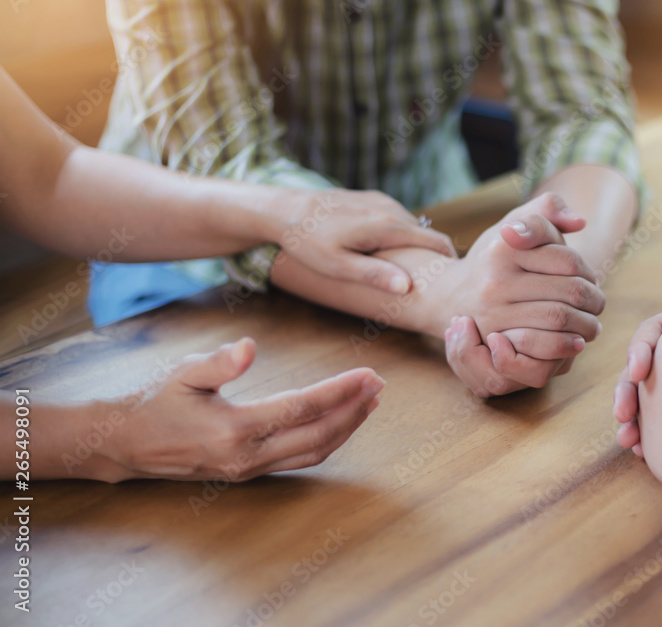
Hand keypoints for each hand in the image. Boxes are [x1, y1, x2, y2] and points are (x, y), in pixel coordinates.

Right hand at [98, 338, 383, 481]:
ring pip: (313, 453)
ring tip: (371, 402)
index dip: (339, 391)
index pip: (301, 409)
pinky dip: (327, 441)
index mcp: (233, 429)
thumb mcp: (181, 373)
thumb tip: (249, 347)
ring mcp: (249, 469)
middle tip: (379, 385)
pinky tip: (340, 423)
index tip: (367, 374)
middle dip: (354, 411)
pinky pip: (299, 460)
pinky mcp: (249, 472)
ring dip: (347, 428)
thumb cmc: (153, 400)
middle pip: (317, 436)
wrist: (124, 443)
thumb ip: (218, 363)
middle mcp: (247, 456)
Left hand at [276, 188, 455, 293]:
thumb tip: (408, 287)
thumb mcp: (338, 266)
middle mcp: (390, 209)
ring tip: (409, 272)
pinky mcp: (372, 198)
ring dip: (415, 247)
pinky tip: (386, 253)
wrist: (284, 209)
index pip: (435, 242)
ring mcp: (381, 201)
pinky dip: (400, 236)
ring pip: (411, 227)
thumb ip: (375, 275)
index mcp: (388, 226)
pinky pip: (396, 219)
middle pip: (427, 235)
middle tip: (433, 283)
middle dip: (432, 257)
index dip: (449, 261)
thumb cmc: (308, 242)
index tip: (453, 281)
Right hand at [442, 194, 604, 396]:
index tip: (591, 280)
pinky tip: (576, 342)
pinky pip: (543, 344)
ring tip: (591, 324)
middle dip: (593, 299)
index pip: (568, 260)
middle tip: (597, 305)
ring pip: (560, 318)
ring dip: (586, 324)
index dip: (588, 272)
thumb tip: (579, 221)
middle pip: (569, 290)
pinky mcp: (494, 339)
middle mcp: (496, 278)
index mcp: (505, 246)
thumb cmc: (497, 257)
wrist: (454, 296)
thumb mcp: (515, 222)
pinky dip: (567, 345)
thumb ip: (548, 209)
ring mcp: (493, 311)